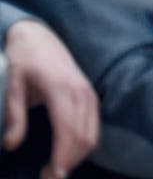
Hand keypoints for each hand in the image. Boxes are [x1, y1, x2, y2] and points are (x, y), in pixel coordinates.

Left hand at [3, 20, 98, 178]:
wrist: (39, 36)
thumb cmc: (24, 59)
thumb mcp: (12, 85)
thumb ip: (14, 116)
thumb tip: (11, 145)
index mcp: (61, 88)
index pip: (67, 130)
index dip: (62, 156)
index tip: (51, 174)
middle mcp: (80, 91)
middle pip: (83, 136)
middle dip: (69, 162)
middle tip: (48, 177)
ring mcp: (88, 91)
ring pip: (92, 132)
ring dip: (78, 155)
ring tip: (56, 169)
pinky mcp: (89, 93)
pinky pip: (94, 124)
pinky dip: (84, 142)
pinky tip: (69, 153)